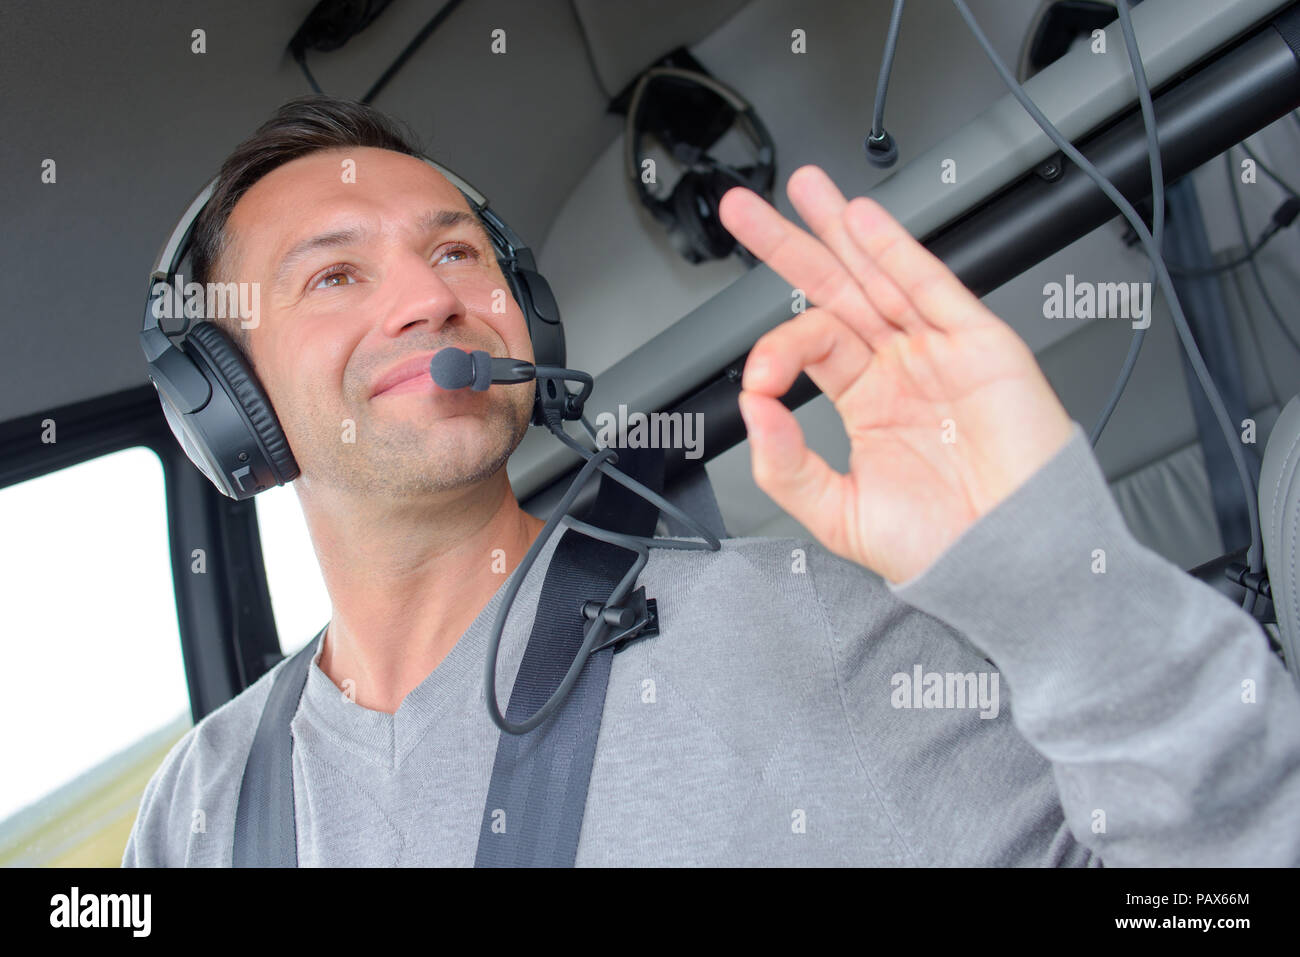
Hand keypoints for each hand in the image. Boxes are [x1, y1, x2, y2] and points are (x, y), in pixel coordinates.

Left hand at [717, 165, 1074, 584]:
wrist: (1011, 562)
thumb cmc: (939, 547)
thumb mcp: (838, 514)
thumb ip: (786, 465)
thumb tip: (754, 409)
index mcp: (868, 402)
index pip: (811, 346)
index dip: (777, 349)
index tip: (760, 378)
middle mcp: (900, 369)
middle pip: (837, 291)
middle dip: (791, 246)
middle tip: (744, 210)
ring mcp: (938, 352)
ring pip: (880, 275)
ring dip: (840, 229)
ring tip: (804, 189)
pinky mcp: (979, 346)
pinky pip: (932, 287)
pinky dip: (898, 251)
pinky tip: (861, 220)